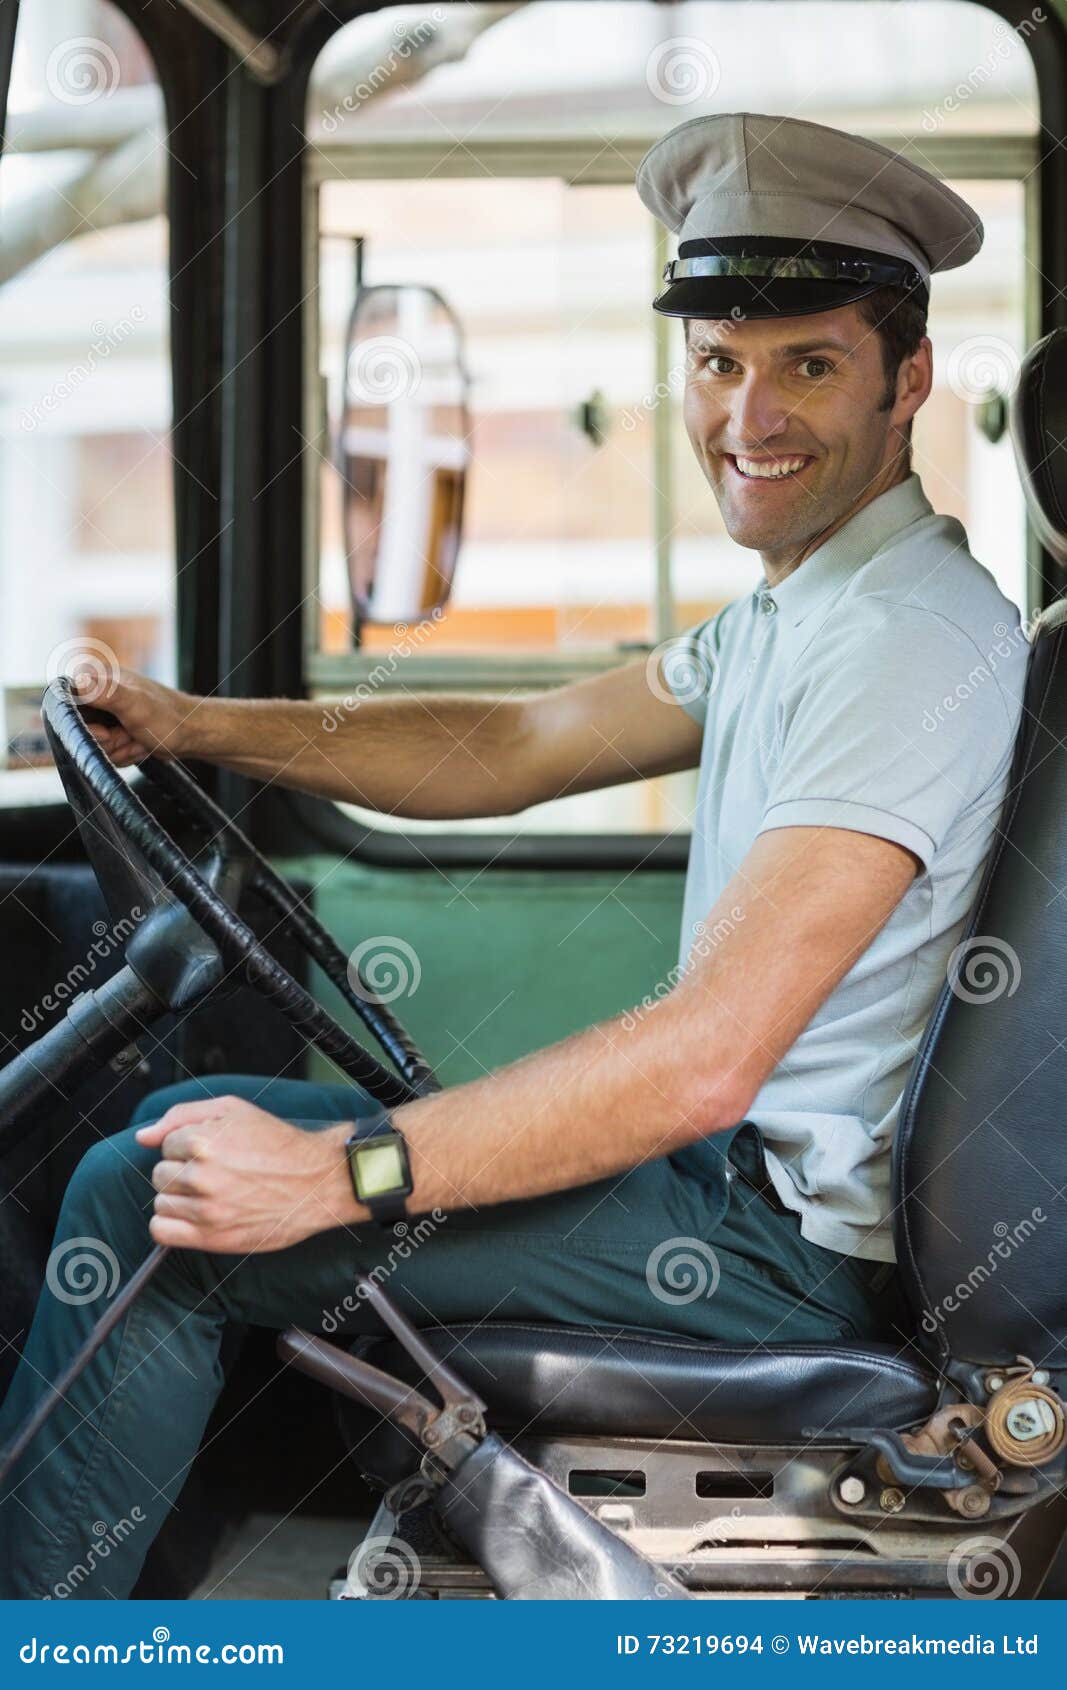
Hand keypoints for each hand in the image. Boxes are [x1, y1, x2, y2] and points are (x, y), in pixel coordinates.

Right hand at [74, 668, 198, 767]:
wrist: (193, 735)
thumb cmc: (168, 717)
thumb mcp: (135, 704)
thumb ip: (107, 693)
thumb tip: (80, 681)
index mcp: (98, 679)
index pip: (66, 704)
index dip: (84, 725)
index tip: (106, 732)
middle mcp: (99, 695)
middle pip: (79, 729)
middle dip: (105, 741)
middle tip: (127, 736)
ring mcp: (107, 715)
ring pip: (92, 744)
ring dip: (117, 749)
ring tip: (137, 739)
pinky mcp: (114, 732)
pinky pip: (105, 752)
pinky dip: (123, 754)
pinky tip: (139, 746)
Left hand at [135, 1097, 355, 1252]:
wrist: (317, 1182)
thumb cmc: (278, 1144)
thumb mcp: (234, 1110)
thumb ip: (182, 1116)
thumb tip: (143, 1137)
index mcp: (204, 1141)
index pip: (165, 1145)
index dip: (186, 1146)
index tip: (211, 1151)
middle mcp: (203, 1177)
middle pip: (160, 1175)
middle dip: (181, 1171)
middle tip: (212, 1172)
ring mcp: (207, 1210)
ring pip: (161, 1203)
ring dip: (179, 1198)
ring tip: (209, 1194)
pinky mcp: (213, 1237)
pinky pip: (162, 1232)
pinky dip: (170, 1225)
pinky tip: (192, 1216)